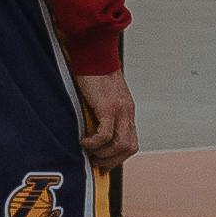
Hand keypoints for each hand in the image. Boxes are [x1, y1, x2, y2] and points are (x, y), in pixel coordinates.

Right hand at [76, 60, 139, 175]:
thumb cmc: (92, 74)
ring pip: (120, 144)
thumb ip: (101, 114)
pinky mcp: (108, 107)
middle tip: (95, 162)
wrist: (93, 53)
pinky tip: (83, 141)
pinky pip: (105, 135)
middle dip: (112, 160)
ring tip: (88, 152)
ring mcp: (120, 110)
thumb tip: (89, 132)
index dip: (118, 157)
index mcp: (126, 111)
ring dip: (103, 154)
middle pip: (130, 147)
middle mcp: (127, 112)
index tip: (103, 163)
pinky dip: (94, 144)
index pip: (131, 142)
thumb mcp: (100, 98)